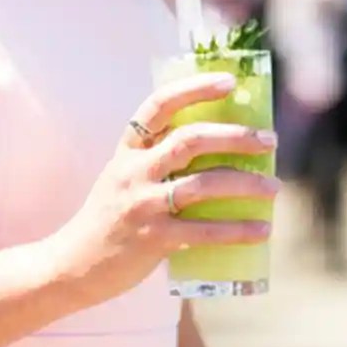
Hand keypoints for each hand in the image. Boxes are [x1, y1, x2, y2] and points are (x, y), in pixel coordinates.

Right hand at [48, 72, 279, 306]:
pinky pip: (204, 231)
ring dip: (246, 183)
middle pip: (191, 140)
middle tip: (268, 141)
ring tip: (273, 187)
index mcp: (127, 150)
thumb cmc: (109, 219)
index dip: (194, 89)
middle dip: (236, 136)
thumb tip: (221, 153)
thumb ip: (157, 162)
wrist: (73, 264)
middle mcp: (134, 171)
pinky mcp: (152, 239)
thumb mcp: (124, 179)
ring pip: (203, 184)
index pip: (159, 105)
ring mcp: (142, 204)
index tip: (229, 81)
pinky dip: (237, 230)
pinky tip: (262, 229)